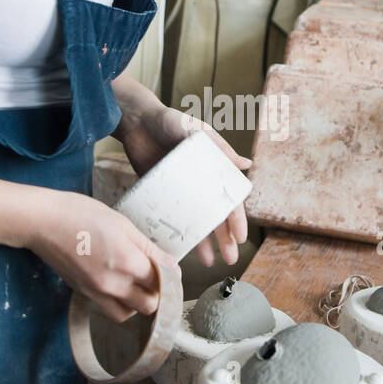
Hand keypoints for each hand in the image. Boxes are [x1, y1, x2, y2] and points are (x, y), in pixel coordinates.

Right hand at [26, 188, 178, 323]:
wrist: (42, 222)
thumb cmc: (80, 214)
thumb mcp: (122, 223)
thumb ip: (148, 247)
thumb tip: (170, 263)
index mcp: (126, 261)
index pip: (161, 283)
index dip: (170, 277)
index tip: (169, 268)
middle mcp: (111, 283)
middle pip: (148, 305)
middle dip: (157, 294)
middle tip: (155, 277)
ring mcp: (95, 291)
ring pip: (127, 314)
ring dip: (136, 303)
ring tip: (136, 283)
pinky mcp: (83, 294)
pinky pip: (108, 310)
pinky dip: (118, 304)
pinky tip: (117, 285)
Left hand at [116, 98, 250, 267]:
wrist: (136, 120)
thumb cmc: (170, 120)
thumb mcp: (196, 131)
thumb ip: (220, 148)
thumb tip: (246, 164)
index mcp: (212, 169)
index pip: (229, 199)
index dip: (236, 219)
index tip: (241, 238)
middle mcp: (199, 184)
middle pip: (215, 216)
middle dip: (224, 239)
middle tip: (230, 260)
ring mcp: (179, 191)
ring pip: (195, 222)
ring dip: (203, 242)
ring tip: (210, 263)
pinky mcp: (160, 194)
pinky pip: (170, 219)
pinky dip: (176, 234)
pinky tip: (179, 249)